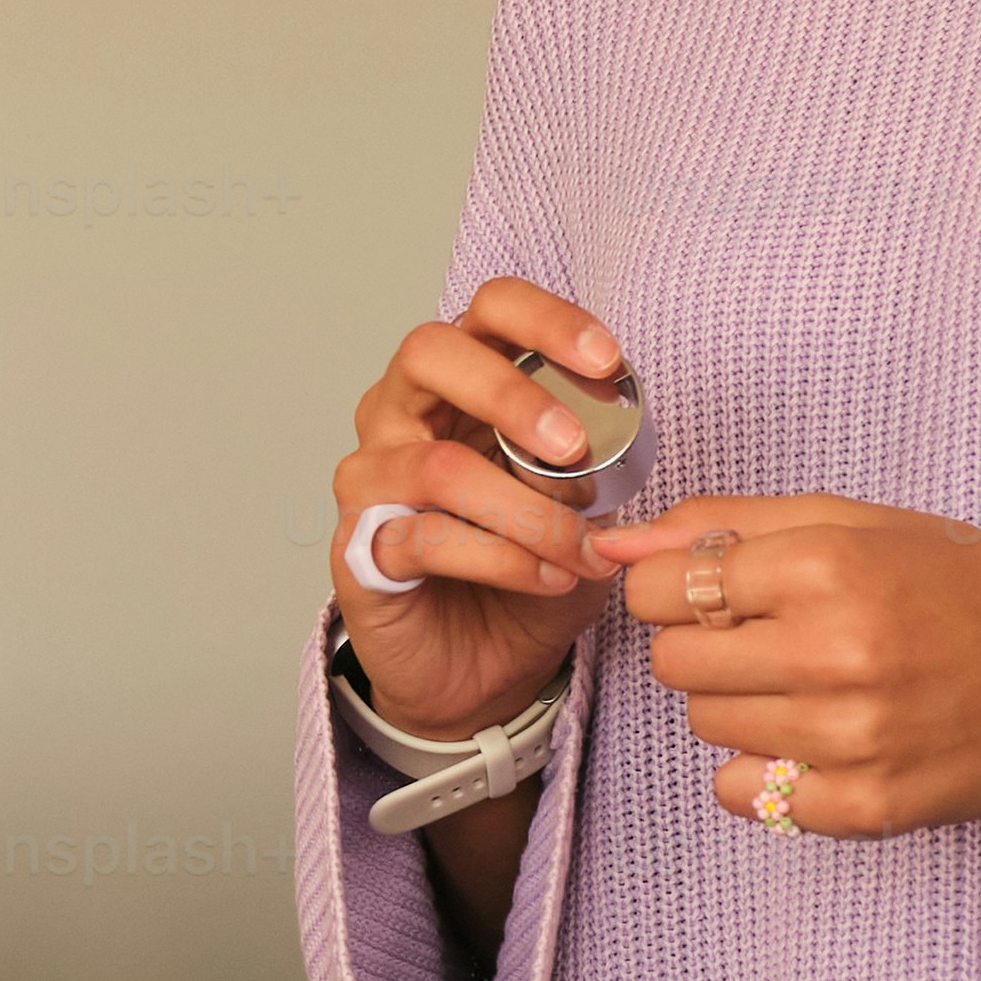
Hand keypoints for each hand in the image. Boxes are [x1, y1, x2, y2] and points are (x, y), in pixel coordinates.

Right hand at [326, 277, 629, 734]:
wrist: (483, 670)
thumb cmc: (525, 571)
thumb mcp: (578, 508)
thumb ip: (597, 464)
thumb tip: (622, 436)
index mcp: (458, 380)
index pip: (488, 309)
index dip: (546, 320)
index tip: (608, 362)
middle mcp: (400, 413)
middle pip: (431, 353)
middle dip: (513, 395)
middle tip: (575, 448)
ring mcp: (370, 478)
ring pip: (436, 465)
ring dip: (525, 510)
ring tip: (578, 549)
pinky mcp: (358, 549)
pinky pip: (424, 539)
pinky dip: (501, 559)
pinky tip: (546, 578)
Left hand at [594, 496, 980, 841]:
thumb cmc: (963, 587)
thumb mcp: (857, 523)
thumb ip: (731, 524)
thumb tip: (616, 543)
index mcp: (829, 567)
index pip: (664, 589)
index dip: (677, 589)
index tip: (720, 593)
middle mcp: (836, 653)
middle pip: (675, 662)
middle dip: (707, 646)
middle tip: (772, 639)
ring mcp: (850, 739)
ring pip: (706, 727)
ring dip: (740, 704)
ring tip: (811, 684)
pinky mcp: (864, 806)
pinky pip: (744, 794)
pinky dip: (766, 769)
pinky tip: (820, 738)